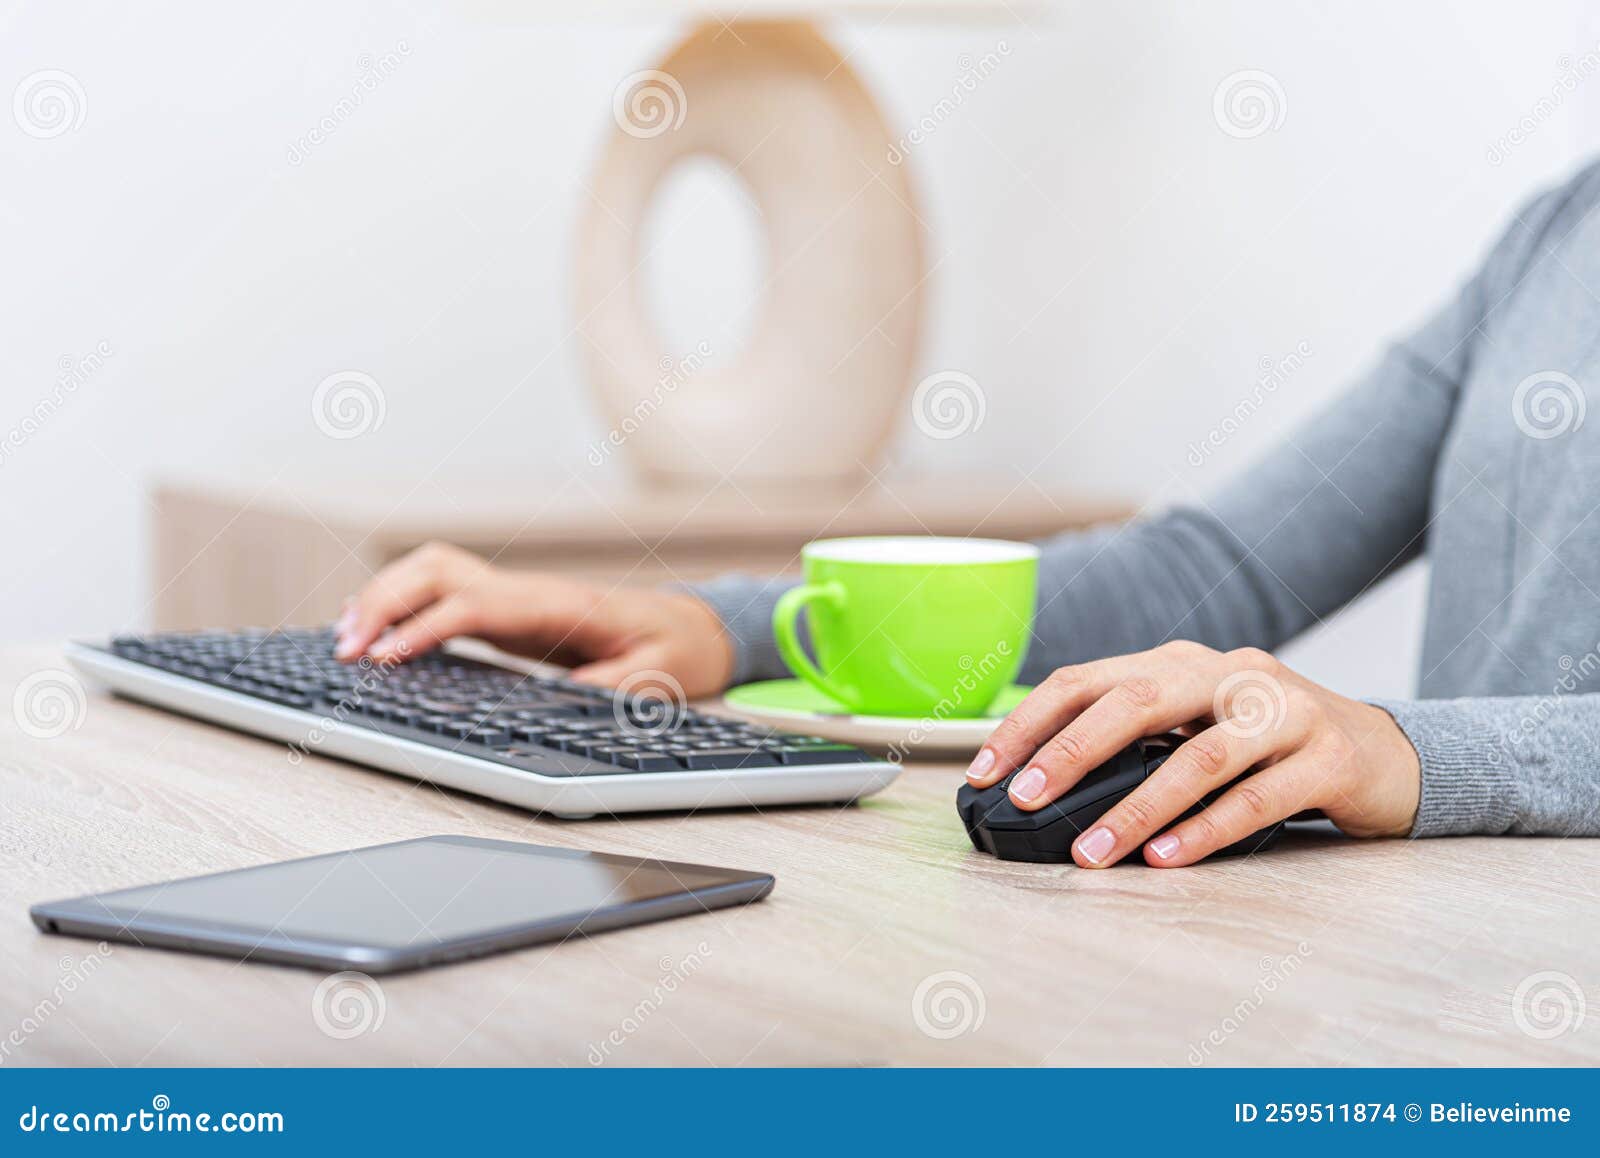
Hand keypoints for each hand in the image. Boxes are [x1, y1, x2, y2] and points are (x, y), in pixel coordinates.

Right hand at [333, 542, 734, 697]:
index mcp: (559, 605)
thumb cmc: (674, 649)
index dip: (424, 628)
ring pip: (432, 569)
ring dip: (382, 596)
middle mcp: (528, 591)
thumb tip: (560, 701)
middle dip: (383, 603)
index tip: (385, 657)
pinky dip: (398, 602)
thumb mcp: (656, 676)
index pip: (474, 605)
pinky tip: (371, 631)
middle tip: (344, 649)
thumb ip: (610, 689)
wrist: (693, 627)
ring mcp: (515, 594)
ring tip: (343, 639)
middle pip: (438, 571)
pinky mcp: (506, 609)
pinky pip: (441, 591)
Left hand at [964, 641, 1420, 866]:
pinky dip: (1206, 830)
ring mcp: (1285, 713)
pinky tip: (1166, 858)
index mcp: (1185, 663)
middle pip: (1138, 699)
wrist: (1390, 756)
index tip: (986, 771)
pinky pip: (1257, 799)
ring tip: (1091, 853)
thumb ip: (1136, 742)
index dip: (1031, 722)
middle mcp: (1232, 675)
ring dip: (1136, 808)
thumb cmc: (1271, 747)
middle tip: (1025, 798)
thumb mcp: (1198, 726)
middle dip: (1072, 750)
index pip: (1089, 680)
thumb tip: (1043, 788)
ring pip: (1199, 757)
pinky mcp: (1329, 759)